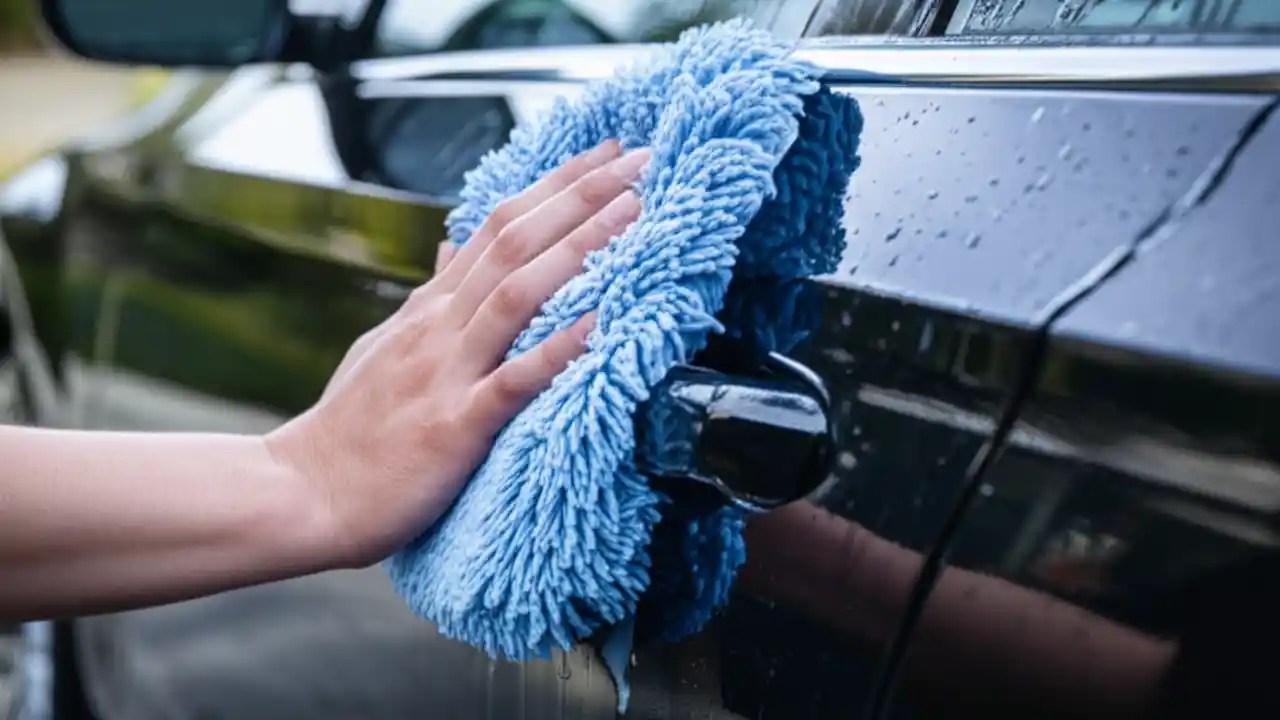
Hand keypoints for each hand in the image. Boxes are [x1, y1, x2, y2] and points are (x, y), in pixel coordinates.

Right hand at [266, 140, 647, 568]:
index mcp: (431, 309)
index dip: (555, 185)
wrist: (306, 493)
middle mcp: (441, 327)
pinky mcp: (454, 425)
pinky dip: (554, 350)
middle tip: (638, 159)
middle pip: (514, 241)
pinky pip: (511, 381)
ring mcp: (447, 372)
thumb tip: (451, 246)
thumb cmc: (351, 429)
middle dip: (579, 195)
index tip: (606, 154)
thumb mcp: (385, 345)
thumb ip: (427, 296)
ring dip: (577, 248)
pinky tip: (597, 324)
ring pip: (516, 294)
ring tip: (631, 212)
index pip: (498, 226)